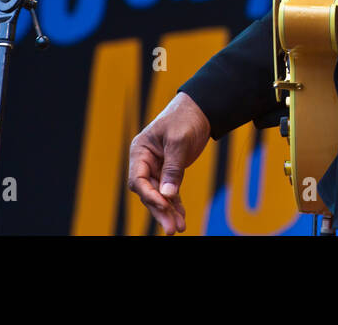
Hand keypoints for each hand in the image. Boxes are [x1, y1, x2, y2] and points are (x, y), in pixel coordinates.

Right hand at [127, 91, 210, 235]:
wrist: (199, 109)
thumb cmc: (185, 119)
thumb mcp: (179, 140)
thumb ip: (173, 167)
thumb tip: (167, 194)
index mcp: (140, 151)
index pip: (138, 179)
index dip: (150, 195)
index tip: (164, 205)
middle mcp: (145, 162)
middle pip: (148, 192)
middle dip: (160, 210)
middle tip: (172, 229)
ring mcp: (157, 168)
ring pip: (159, 195)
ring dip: (168, 212)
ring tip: (178, 228)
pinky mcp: (169, 172)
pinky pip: (170, 192)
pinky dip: (176, 205)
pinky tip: (181, 218)